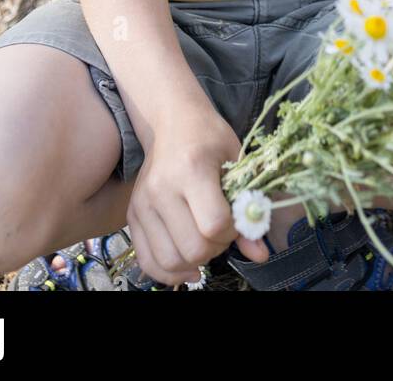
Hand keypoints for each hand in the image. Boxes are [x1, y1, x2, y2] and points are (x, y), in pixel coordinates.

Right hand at [126, 98, 269, 285]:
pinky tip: (188, 266)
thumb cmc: (210, 139)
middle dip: (216, 248)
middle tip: (221, 230)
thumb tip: (261, 255)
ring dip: (195, 261)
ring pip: (170, 260)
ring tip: (204, 241)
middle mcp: (162, 188)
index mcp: (192, 168)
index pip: (214, 224)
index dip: (233, 231)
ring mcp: (143, 203)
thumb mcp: (236, 163)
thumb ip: (248, 209)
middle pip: (193, 248)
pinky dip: (168, 273)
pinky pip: (147, 260)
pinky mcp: (132, 214)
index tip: (236, 218)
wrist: (172, 120)